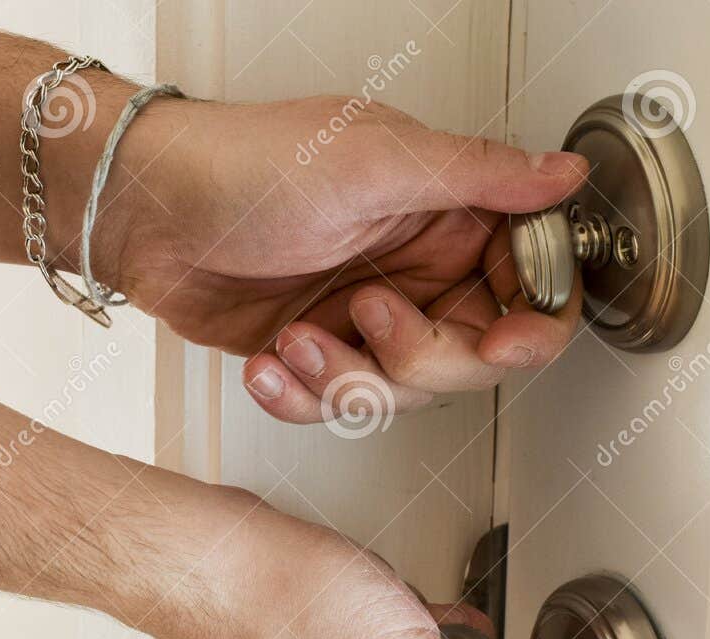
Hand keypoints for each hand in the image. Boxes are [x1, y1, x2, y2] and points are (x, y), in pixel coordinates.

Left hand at [99, 94, 587, 424]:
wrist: (145, 210)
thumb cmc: (245, 165)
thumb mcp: (374, 160)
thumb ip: (479, 174)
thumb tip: (564, 173)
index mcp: (448, 216)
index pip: (530, 285)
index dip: (532, 325)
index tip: (505, 342)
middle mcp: (417, 271)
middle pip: (472, 359)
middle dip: (417, 359)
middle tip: (367, 316)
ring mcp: (366, 318)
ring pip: (402, 395)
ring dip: (344, 380)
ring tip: (294, 338)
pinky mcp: (318, 354)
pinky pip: (336, 407)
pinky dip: (299, 397)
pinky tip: (267, 363)